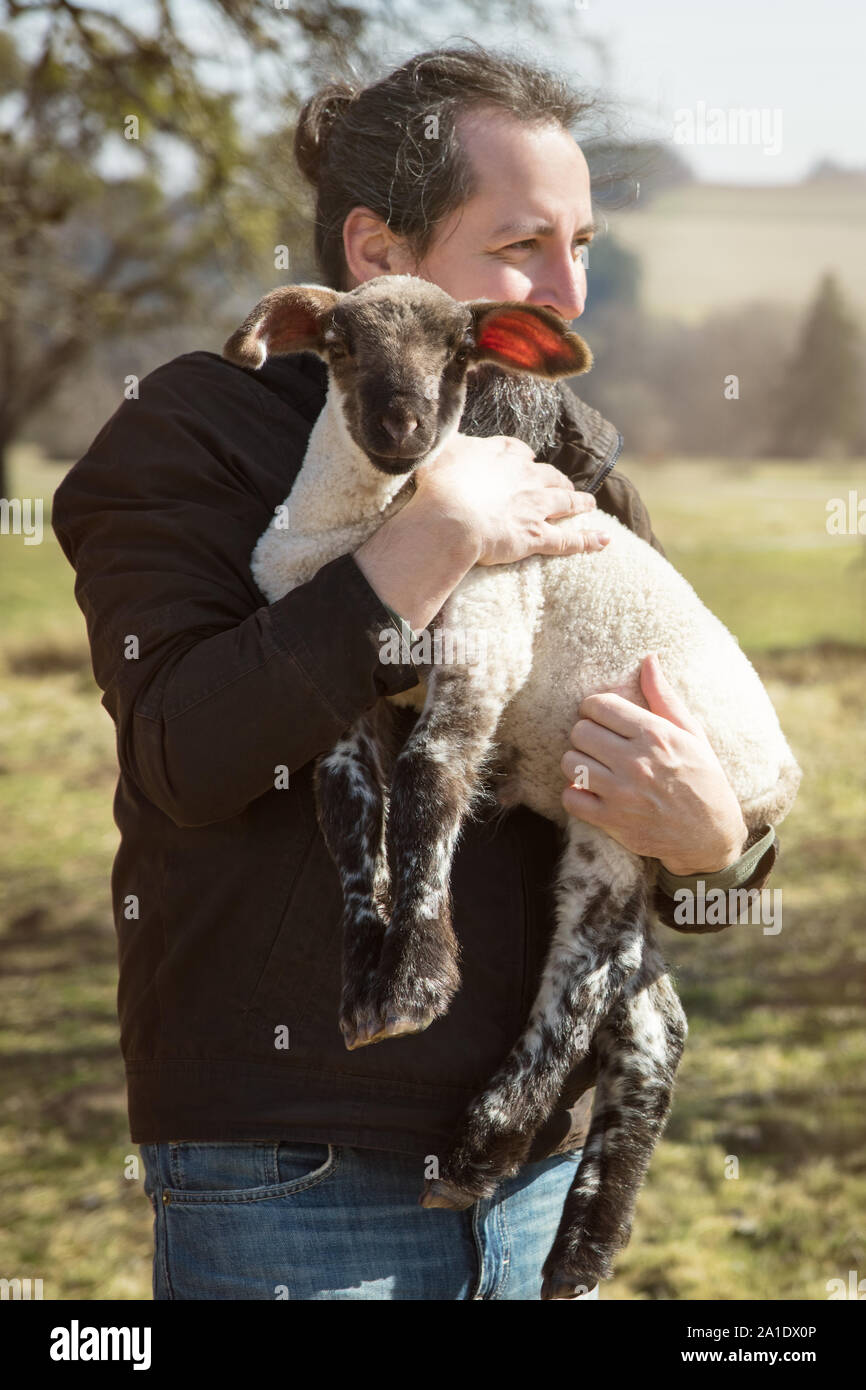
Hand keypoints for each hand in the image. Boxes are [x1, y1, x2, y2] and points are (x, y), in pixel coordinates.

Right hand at [413, 433, 608, 566]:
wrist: (449, 517)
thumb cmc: (439, 484)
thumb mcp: (438, 451)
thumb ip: (444, 442)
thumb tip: (438, 433)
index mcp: (502, 454)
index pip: (518, 452)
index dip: (522, 458)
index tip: (524, 461)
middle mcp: (524, 477)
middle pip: (548, 475)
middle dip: (557, 479)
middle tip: (563, 483)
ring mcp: (535, 506)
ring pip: (565, 501)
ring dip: (579, 502)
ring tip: (589, 503)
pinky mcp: (536, 535)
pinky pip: (568, 539)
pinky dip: (588, 540)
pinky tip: (603, 540)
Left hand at [560, 653, 748, 873]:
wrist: (711, 835)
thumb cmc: (702, 778)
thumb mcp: (691, 733)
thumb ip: (663, 696)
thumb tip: (649, 658)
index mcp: (655, 734)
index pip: (599, 706)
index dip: (595, 709)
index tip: (603, 719)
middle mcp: (636, 762)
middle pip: (579, 732)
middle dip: (586, 735)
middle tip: (600, 744)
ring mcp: (622, 793)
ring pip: (570, 763)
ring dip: (578, 763)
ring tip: (595, 767)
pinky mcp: (612, 821)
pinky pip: (570, 798)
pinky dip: (575, 794)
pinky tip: (591, 791)